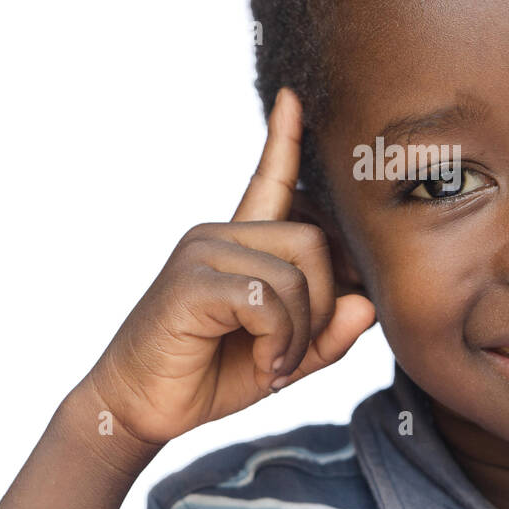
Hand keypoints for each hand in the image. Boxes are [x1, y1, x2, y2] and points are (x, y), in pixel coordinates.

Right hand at [84, 87, 375, 446]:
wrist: (140, 409)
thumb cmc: (208, 376)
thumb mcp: (283, 357)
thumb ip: (326, 335)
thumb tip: (368, 306)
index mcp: (240, 244)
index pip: (269, 181)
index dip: (284, 140)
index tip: (292, 98)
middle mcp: (219, 235)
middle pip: (314, 240)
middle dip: (322, 304)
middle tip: (295, 353)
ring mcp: (201, 253)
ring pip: (295, 274)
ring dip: (299, 334)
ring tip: (275, 365)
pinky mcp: (190, 281)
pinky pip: (265, 298)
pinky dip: (278, 341)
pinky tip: (264, 368)